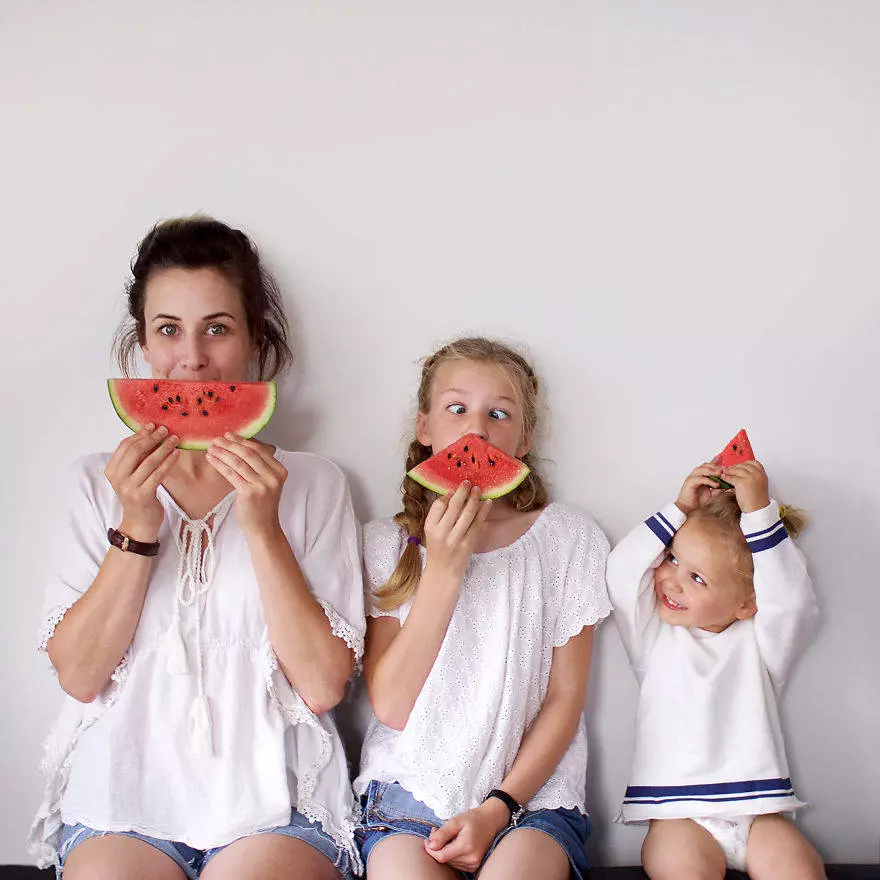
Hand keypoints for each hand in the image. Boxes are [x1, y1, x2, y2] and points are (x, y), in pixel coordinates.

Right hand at [105, 423, 178, 540]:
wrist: (139, 523)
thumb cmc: (139, 495)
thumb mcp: (133, 476)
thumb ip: (137, 459)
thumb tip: (151, 433)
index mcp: (112, 471)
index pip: (124, 446)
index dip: (139, 434)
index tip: (152, 425)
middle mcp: (117, 479)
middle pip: (135, 451)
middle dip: (152, 438)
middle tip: (166, 430)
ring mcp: (129, 488)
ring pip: (148, 461)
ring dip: (163, 448)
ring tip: (174, 439)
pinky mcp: (142, 496)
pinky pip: (158, 474)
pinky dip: (168, 462)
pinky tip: (176, 454)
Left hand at [207, 434, 286, 534]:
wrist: (263, 527)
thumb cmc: (262, 505)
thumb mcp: (267, 483)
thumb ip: (260, 467)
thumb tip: (239, 446)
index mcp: (280, 471)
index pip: (259, 450)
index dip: (243, 441)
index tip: (229, 435)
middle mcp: (273, 477)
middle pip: (248, 454)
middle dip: (230, 445)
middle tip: (217, 439)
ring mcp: (262, 485)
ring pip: (238, 463)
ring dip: (222, 453)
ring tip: (211, 448)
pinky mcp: (249, 493)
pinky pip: (231, 474)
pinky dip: (219, 465)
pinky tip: (211, 460)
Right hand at [424, 481, 491, 580]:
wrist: (443, 572)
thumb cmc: (438, 549)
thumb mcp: (431, 532)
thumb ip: (439, 515)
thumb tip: (452, 495)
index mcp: (430, 527)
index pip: (439, 505)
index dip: (448, 495)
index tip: (454, 490)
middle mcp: (442, 532)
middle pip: (454, 506)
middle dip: (462, 492)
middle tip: (468, 482)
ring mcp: (456, 539)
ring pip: (468, 513)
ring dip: (474, 499)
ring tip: (478, 489)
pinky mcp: (468, 544)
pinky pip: (477, 523)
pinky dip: (483, 511)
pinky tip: (487, 503)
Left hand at [424, 798, 509, 871]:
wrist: (491, 820)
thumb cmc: (474, 818)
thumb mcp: (456, 821)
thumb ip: (442, 833)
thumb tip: (431, 845)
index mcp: (466, 846)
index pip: (441, 856)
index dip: (431, 849)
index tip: (428, 838)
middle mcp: (471, 859)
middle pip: (445, 859)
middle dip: (438, 847)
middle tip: (438, 831)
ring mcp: (473, 864)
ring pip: (450, 862)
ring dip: (445, 850)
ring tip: (449, 836)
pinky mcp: (474, 865)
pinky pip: (456, 863)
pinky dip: (452, 854)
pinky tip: (455, 843)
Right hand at [675, 462, 723, 514]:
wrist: (688, 509)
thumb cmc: (698, 502)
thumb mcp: (712, 493)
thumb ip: (718, 488)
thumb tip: (727, 484)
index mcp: (701, 476)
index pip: (709, 466)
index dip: (715, 461)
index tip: (722, 457)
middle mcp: (696, 475)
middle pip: (705, 465)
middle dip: (715, 466)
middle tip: (724, 469)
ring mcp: (692, 478)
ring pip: (701, 469)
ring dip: (711, 470)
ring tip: (720, 473)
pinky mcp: (689, 482)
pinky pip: (699, 478)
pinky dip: (708, 480)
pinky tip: (715, 484)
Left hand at [719, 459, 769, 513]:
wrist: (757, 509)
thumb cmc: (756, 500)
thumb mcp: (758, 485)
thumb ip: (753, 477)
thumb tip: (741, 472)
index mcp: (762, 474)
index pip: (753, 463)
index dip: (744, 464)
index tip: (739, 466)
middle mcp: (757, 474)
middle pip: (743, 465)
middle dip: (734, 467)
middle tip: (728, 469)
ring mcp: (750, 478)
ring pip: (737, 470)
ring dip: (729, 471)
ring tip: (724, 472)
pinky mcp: (742, 483)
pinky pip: (731, 477)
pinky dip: (726, 477)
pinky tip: (723, 478)